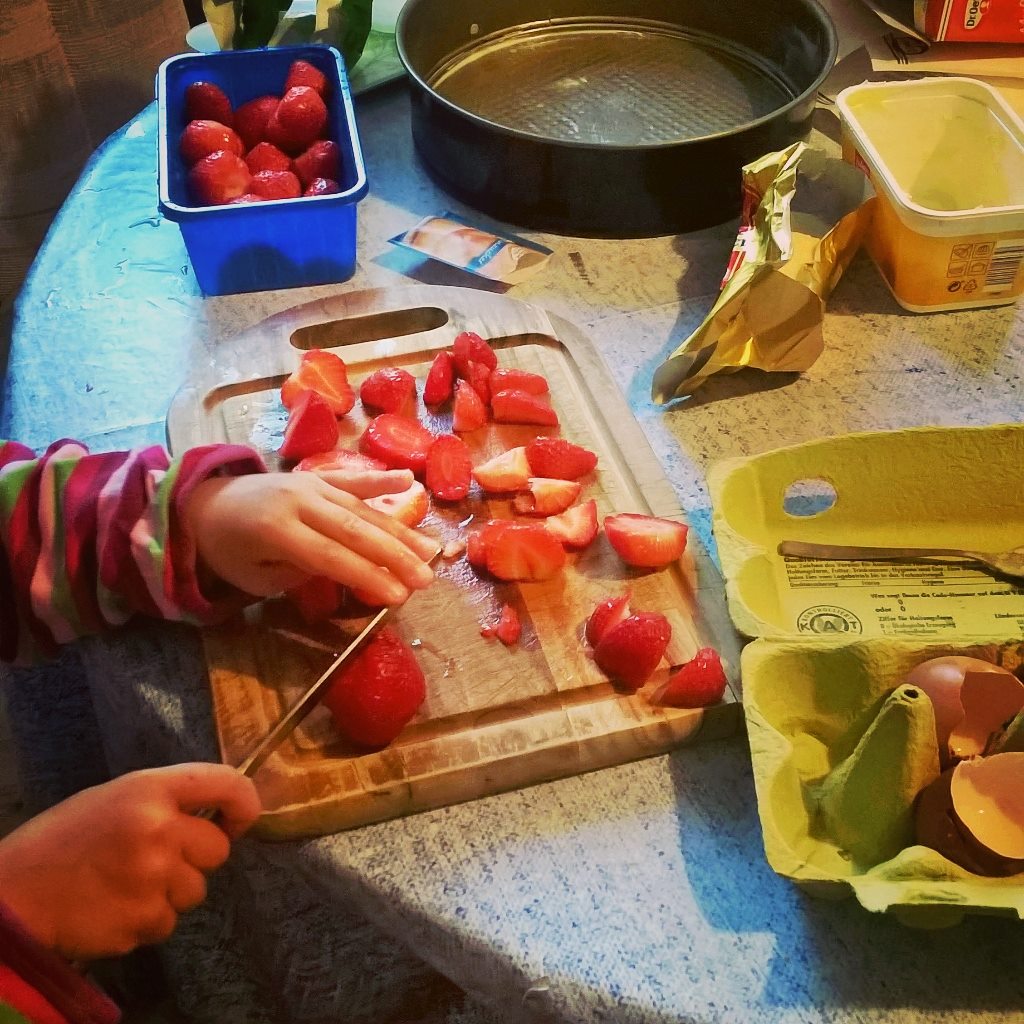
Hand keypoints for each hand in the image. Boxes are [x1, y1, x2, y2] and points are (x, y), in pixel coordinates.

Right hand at [0, 763, 260, 960]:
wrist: (13, 892)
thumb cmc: (64, 838)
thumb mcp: (116, 798)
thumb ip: (167, 801)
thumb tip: (218, 815)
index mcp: (150, 790)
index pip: (226, 784)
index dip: (245, 803)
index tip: (240, 819)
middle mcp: (160, 830)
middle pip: (218, 851)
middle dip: (196, 859)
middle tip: (157, 860)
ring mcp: (153, 878)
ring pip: (196, 891)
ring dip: (170, 893)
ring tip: (126, 885)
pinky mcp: (142, 921)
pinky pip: (167, 922)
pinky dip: (147, 920)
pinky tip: (113, 907)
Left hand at [184, 469, 437, 605]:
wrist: (202, 503)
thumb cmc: (229, 551)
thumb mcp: (255, 576)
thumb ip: (301, 572)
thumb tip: (351, 570)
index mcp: (276, 529)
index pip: (331, 557)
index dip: (367, 577)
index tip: (398, 597)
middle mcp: (298, 500)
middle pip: (355, 530)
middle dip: (395, 556)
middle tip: (427, 579)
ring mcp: (310, 483)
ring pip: (361, 508)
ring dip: (399, 530)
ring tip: (431, 550)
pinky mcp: (316, 476)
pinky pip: (352, 480)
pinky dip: (380, 481)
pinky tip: (408, 482)